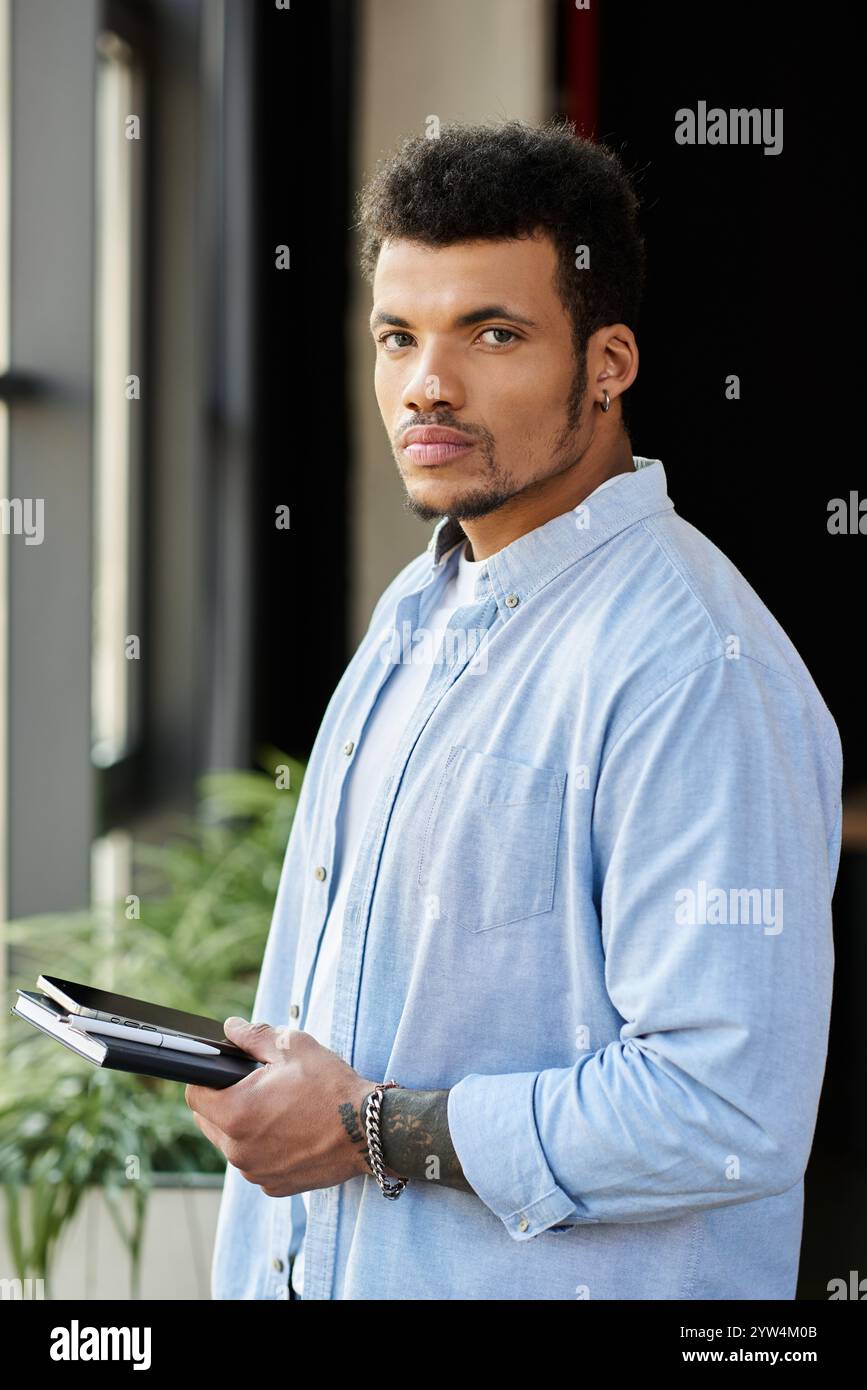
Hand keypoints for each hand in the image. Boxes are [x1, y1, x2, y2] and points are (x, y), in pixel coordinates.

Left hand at [184, 1018, 377, 1196]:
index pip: (195, 1095)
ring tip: (278, 1110)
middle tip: (258, 1087)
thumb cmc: (332, 1087)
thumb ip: (254, 1036)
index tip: (224, 1073)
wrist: (369, 1132)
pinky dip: (264, 1149)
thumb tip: (231, 1028)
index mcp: (237, 1113)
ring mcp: (255, 1172)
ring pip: (231, 1144)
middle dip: (224, 1102)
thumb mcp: (294, 1047)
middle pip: (208, 1121)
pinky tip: (290, 1133)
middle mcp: (238, 1150)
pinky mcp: (272, 1186)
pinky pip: (254, 1163)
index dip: (206, 1078)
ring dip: (243, 1127)